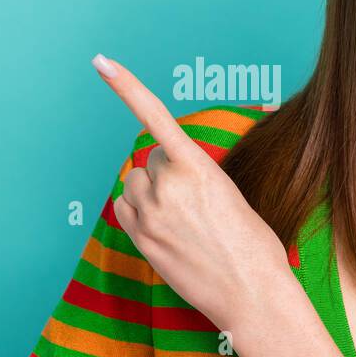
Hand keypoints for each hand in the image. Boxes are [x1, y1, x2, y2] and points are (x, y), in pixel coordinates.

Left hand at [91, 53, 289, 331]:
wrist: (252, 295)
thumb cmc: (254, 246)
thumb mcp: (232, 196)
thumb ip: (196, 178)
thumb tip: (170, 180)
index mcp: (198, 167)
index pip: (155, 117)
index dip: (126, 86)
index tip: (101, 62)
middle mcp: (168, 186)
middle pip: (151, 161)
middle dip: (166, 174)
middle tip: (196, 205)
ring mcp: (150, 214)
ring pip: (135, 185)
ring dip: (150, 194)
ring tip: (182, 222)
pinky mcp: (140, 238)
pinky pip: (124, 209)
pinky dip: (137, 213)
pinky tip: (163, 230)